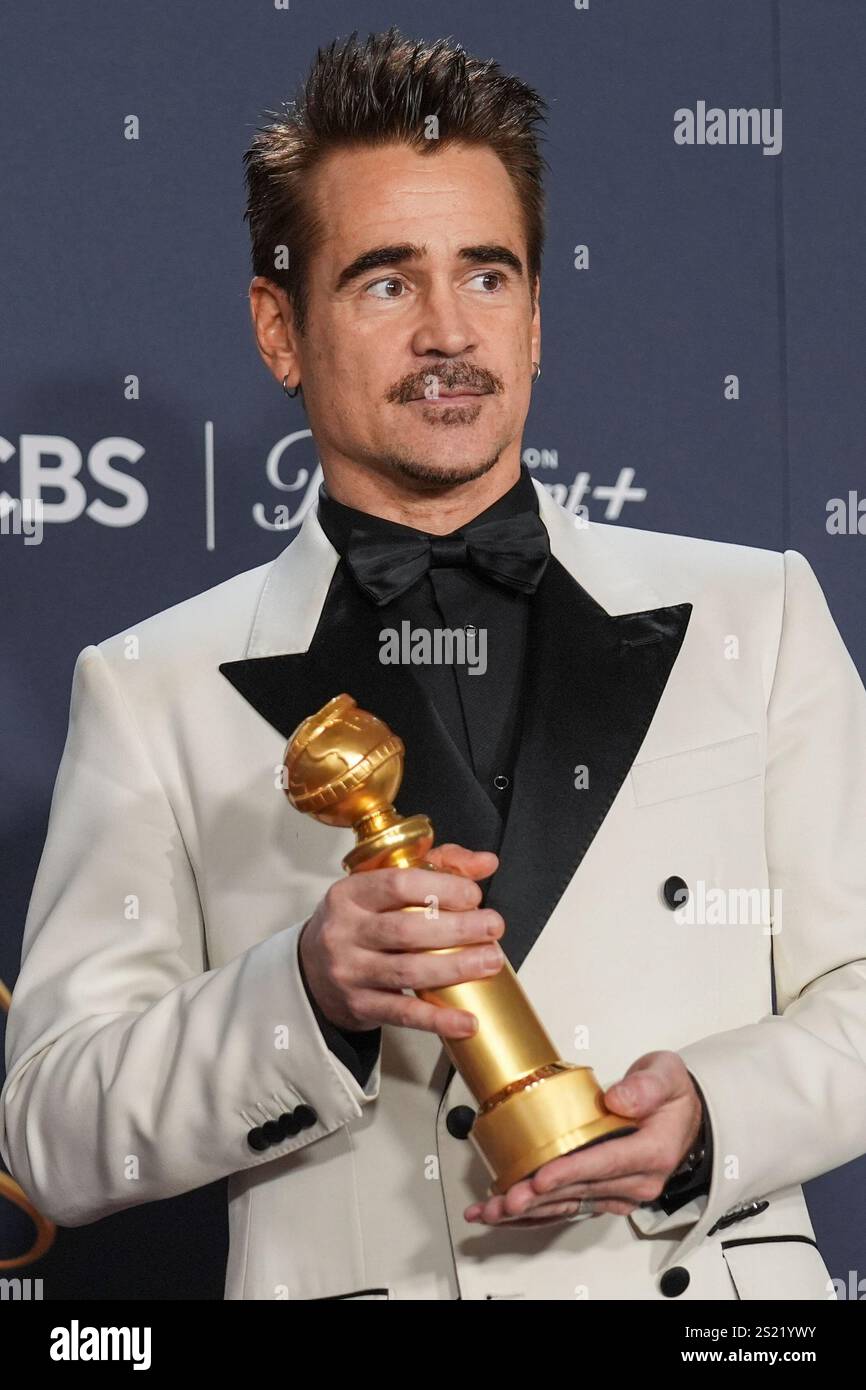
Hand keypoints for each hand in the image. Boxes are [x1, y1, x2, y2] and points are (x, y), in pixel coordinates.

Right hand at [299, 844, 502, 1038]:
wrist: (311, 971)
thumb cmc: (358, 923)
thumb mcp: (383, 887)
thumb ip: (437, 867)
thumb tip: (486, 863)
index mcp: (350, 894)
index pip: (397, 884)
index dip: (441, 888)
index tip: (473, 896)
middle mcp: (345, 931)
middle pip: (406, 930)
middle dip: (457, 929)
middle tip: (494, 927)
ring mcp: (350, 972)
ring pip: (407, 972)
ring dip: (455, 967)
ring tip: (490, 961)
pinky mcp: (359, 1007)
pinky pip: (402, 1015)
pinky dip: (437, 1020)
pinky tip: (467, 1020)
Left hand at [464, 1050, 702, 1227]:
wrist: (684, 1118)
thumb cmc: (671, 1096)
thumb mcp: (666, 1075)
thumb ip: (646, 1086)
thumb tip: (619, 1098)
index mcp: (652, 1152)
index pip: (605, 1164)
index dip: (570, 1172)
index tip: (541, 1177)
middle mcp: (637, 1182)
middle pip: (580, 1191)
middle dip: (538, 1197)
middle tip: (504, 1199)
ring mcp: (620, 1193)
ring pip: (569, 1205)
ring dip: (529, 1211)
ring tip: (493, 1210)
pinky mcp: (604, 1196)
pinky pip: (568, 1208)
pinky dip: (536, 1213)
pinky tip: (507, 1215)